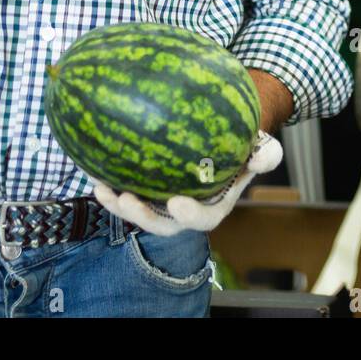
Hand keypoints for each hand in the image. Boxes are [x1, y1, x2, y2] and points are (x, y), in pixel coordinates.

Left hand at [92, 130, 283, 237]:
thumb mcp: (263, 147)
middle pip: (161, 223)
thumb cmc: (244, 145)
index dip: (189, 215)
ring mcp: (163, 201)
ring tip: (103, 189)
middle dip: (142, 217)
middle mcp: (185, 209)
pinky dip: (110, 184)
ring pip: (138, 211)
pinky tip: (94, 169)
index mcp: (214, 205)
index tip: (177, 202)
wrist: (223, 136)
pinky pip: (127, 192)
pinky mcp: (147, 188)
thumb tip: (262, 160)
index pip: (203, 219)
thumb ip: (266, 156)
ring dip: (118, 206)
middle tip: (128, 200)